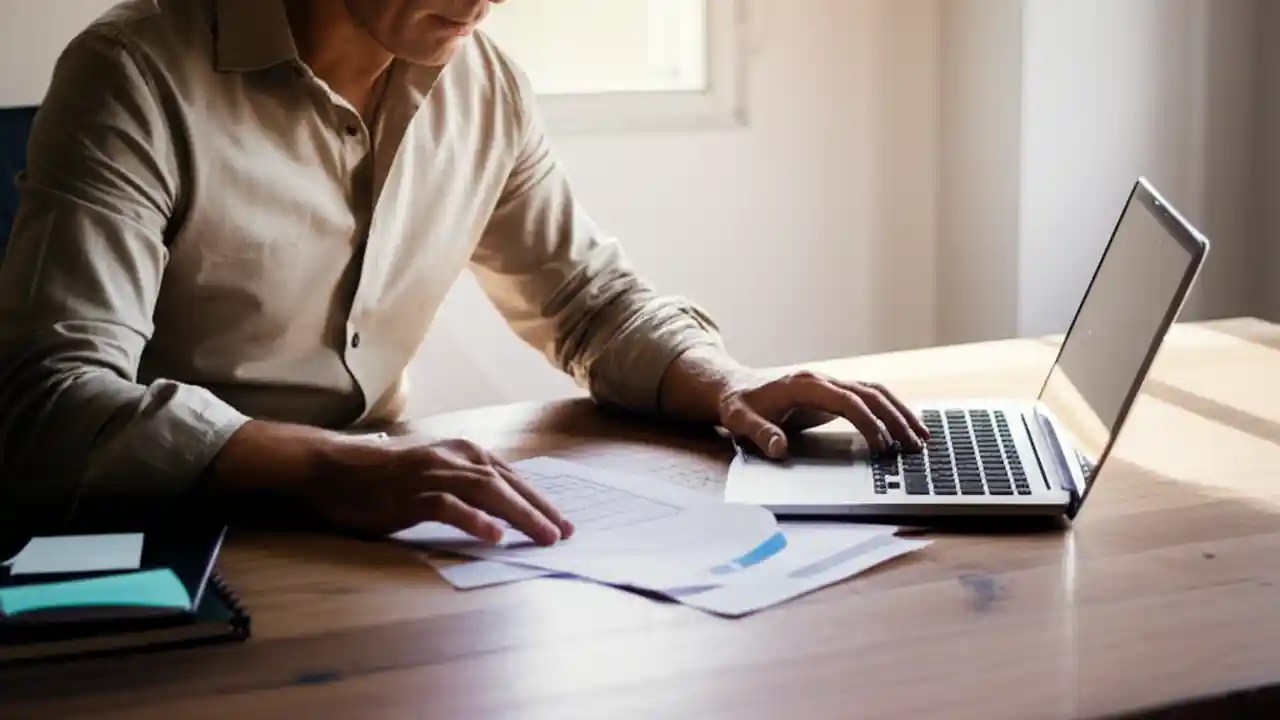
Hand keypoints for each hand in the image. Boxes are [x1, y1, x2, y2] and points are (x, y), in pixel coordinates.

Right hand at [305, 437, 573, 543]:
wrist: (337, 472)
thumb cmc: (390, 479)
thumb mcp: (438, 474)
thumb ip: (469, 485)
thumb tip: (507, 511)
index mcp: (465, 452)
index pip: (513, 478)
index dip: (541, 501)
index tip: (564, 523)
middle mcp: (455, 458)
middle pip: (507, 484)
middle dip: (540, 510)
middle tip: (564, 534)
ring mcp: (433, 474)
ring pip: (487, 493)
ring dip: (520, 515)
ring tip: (543, 536)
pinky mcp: (412, 494)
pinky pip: (449, 507)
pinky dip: (475, 521)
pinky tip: (495, 536)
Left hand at [718, 371, 929, 458]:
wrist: (735, 388)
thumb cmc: (740, 405)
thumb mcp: (740, 421)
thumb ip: (759, 433)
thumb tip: (779, 448)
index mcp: (804, 384)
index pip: (846, 400)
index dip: (867, 422)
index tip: (882, 445)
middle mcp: (823, 379)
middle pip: (870, 393)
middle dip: (895, 418)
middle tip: (915, 445)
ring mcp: (830, 384)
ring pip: (875, 392)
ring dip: (899, 412)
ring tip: (922, 437)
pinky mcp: (833, 394)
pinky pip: (868, 398)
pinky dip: (889, 410)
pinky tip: (904, 426)